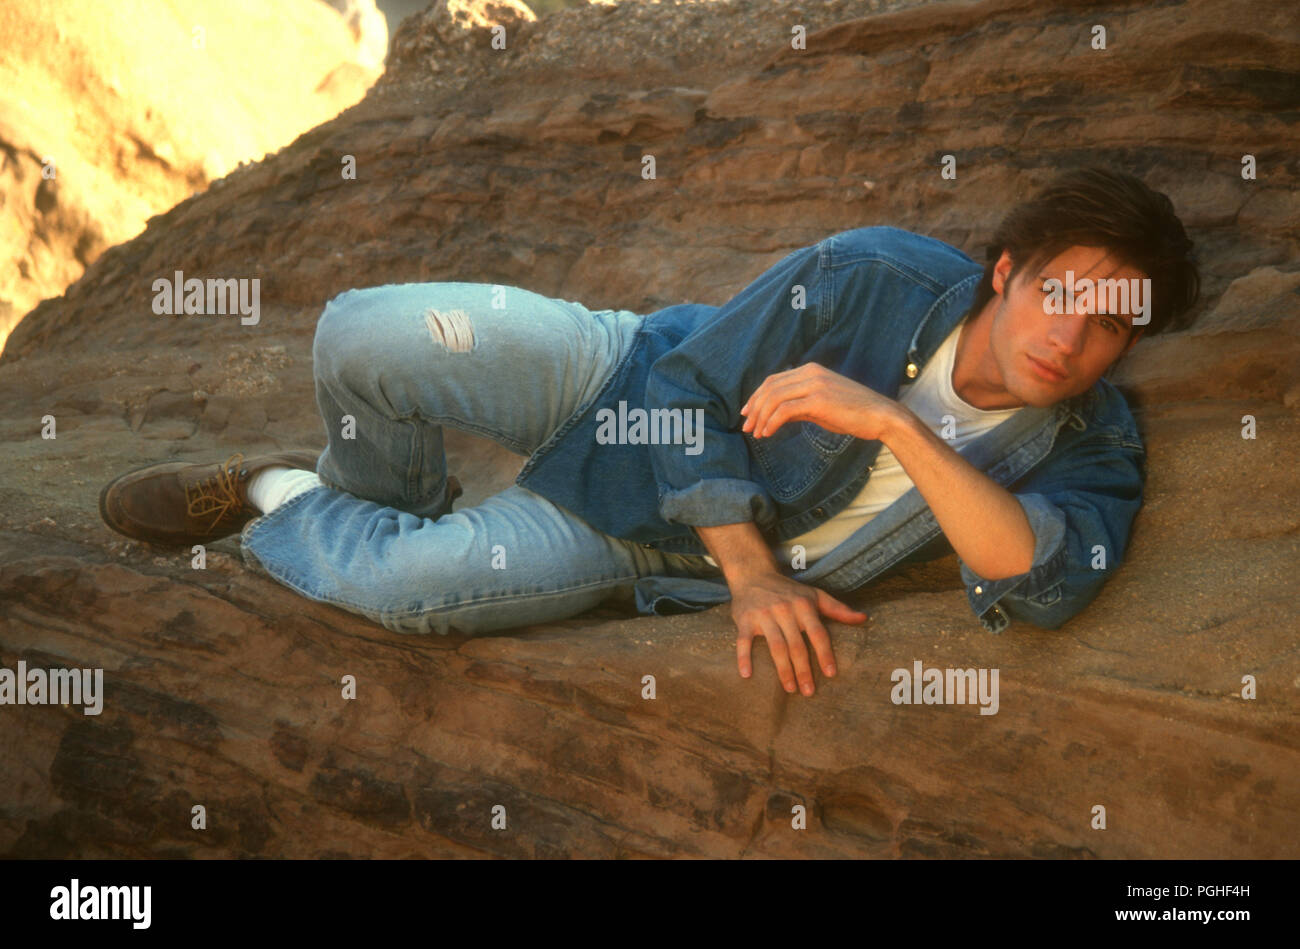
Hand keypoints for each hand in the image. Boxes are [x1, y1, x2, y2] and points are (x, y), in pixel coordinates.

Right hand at [729, 571, 867, 695]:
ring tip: (790, 689)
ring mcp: (764, 615)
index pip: (818, 633)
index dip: (825, 654)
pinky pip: (744, 641)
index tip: (831, 674)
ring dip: (783, 670)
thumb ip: (838, 609)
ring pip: (775, 646)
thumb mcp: (814, 595)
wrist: (753, 574)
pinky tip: (746, 675)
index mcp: (804, 605)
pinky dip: (744, 658)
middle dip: (803, 670)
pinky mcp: (745, 619)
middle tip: (809, 692)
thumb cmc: (788, 590)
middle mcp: (784, 610)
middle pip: (796, 645)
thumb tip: (864, 618)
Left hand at [740, 362, 900, 441]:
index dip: (757, 396)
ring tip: (756, 433)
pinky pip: (784, 410)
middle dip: (754, 408)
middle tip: (747, 426)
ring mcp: (814, 385)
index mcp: (811, 370)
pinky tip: (768, 433)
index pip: (774, 380)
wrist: (881, 416)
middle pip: (770, 387)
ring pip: (774, 398)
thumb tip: (777, 416)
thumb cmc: (854, 413)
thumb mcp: (822, 407)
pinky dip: (772, 422)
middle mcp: (810, 373)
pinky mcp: (818, 400)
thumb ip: (799, 406)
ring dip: (760, 417)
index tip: (748, 413)